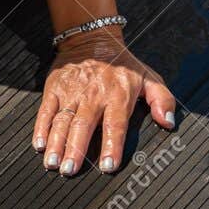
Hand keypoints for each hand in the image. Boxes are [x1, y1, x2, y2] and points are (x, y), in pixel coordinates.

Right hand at [32, 34, 175, 173]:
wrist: (92, 38)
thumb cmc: (122, 65)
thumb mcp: (148, 78)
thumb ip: (162, 100)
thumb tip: (169, 122)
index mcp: (117, 95)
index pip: (115, 124)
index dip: (112, 145)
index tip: (108, 167)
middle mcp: (93, 94)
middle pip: (83, 125)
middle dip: (76, 149)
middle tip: (70, 170)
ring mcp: (71, 91)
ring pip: (62, 120)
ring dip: (57, 142)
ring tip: (53, 163)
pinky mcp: (54, 87)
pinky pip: (46, 110)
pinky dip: (41, 127)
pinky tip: (39, 144)